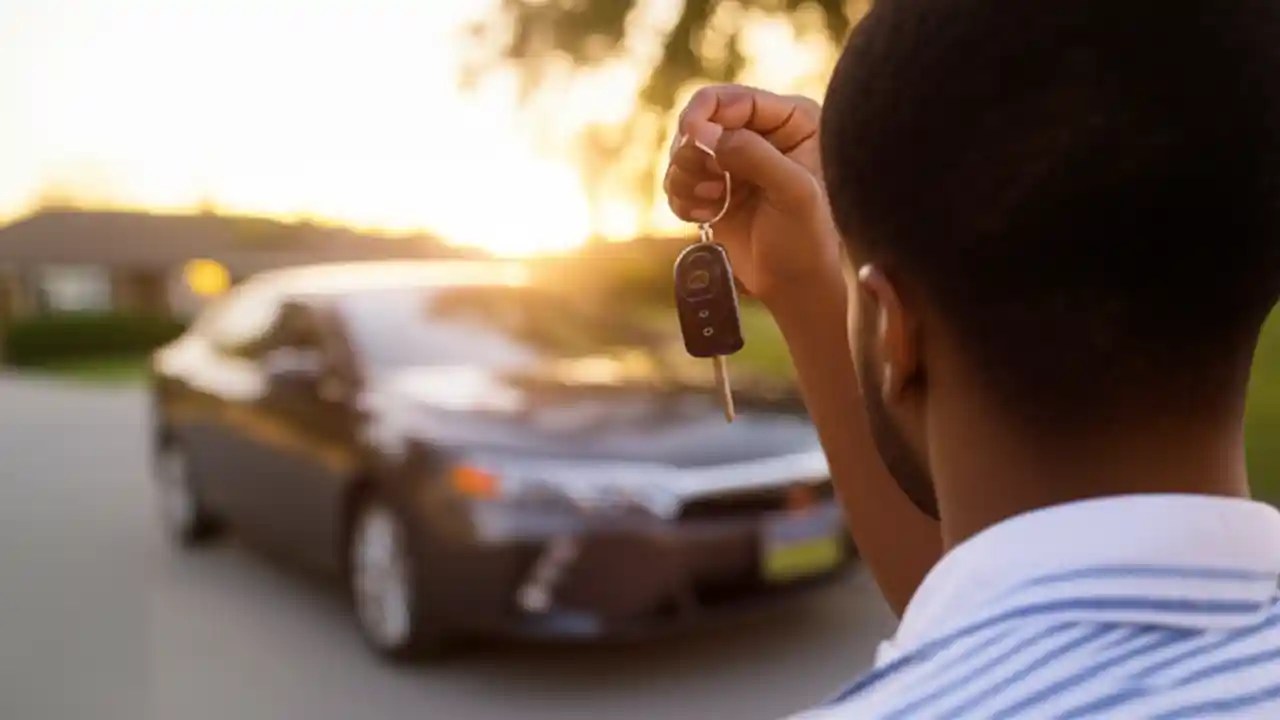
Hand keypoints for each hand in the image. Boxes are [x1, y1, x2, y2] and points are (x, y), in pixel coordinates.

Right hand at [664, 84, 842, 304]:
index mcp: (790, 120)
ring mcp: (732, 161)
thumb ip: (755, 156)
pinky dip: (683, 200)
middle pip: (698, 122)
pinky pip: (676, 181)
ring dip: (687, 181)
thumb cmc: (807, 239)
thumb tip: (706, 134)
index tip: (691, 139)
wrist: (794, 284)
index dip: (702, 115)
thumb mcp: (793, 193)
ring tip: (714, 206)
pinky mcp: (712, 188)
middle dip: (694, 156)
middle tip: (713, 188)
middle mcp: (759, 134)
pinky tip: (707, 217)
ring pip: (681, 152)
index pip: (731, 99)